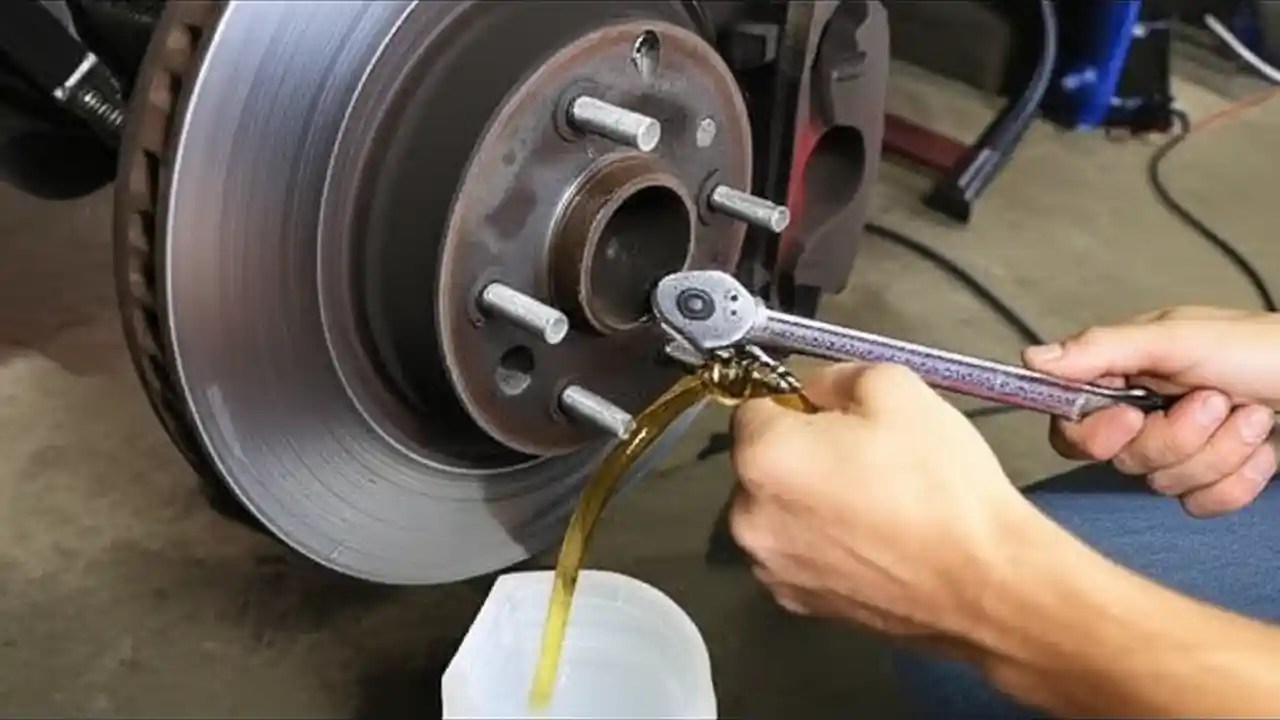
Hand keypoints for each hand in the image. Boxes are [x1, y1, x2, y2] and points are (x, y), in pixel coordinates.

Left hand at [728, 362, 1040, 640]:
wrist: (985, 581)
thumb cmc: (940, 484)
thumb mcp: (894, 387)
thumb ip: (833, 377)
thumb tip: (811, 391)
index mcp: (762, 457)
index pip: (753, 406)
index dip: (795, 403)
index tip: (833, 413)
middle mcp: (748, 518)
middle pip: (759, 463)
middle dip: (799, 453)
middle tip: (861, 458)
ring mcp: (771, 567)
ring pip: (776, 511)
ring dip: (805, 501)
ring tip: (871, 503)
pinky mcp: (798, 603)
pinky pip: (796, 553)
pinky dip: (820, 543)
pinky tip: (869, 539)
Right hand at [1023, 307, 1279, 516]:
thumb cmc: (1267, 349)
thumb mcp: (1179, 338)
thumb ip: (1103, 350)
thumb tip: (1031, 360)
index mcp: (1127, 376)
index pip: (1073, 425)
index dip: (1096, 434)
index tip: (1129, 420)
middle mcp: (1147, 414)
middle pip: (1125, 461)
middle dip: (1181, 436)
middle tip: (1218, 399)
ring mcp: (1183, 450)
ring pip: (1168, 484)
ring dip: (1221, 452)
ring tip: (1253, 415)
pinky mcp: (1215, 479)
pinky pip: (1204, 505)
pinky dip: (1241, 479)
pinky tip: (1263, 448)